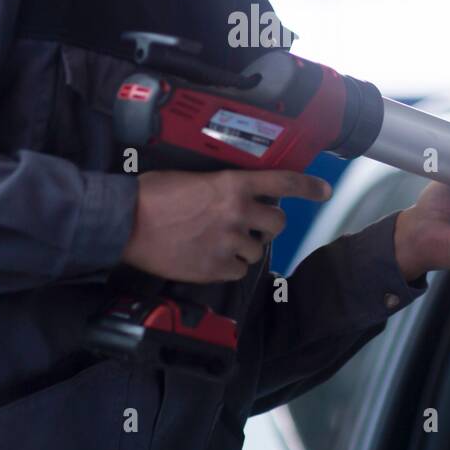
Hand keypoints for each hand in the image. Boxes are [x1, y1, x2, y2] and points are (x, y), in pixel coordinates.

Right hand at [121, 168, 331, 282]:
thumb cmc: (152, 195)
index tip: (323, 190)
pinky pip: (239, 271)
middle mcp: (237, 213)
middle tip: (253, 226)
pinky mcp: (215, 268)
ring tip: (221, 243)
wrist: (127, 222)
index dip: (308, 186)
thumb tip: (234, 195)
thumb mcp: (193, 178)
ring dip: (246, 247)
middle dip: (268, 225)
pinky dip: (231, 267)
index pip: (282, 182)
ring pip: (258, 250)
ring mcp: (228, 243)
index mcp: (232, 185)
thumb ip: (221, 187)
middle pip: (278, 222)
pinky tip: (212, 258)